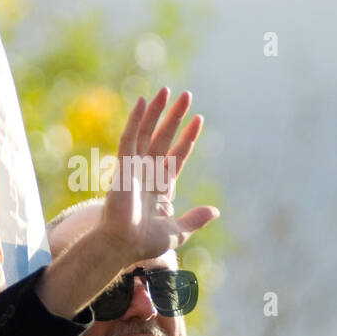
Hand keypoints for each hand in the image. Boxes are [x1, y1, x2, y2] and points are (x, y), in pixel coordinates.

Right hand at [98, 87, 218, 264]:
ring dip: (157, 111)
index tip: (198, 119)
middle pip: (163, 137)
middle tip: (187, 95)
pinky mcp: (123, 165)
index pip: (176, 155)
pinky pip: (130, 137)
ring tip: (168, 90)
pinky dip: (136, 119)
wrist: (121, 245)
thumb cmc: (143, 243)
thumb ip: (194, 219)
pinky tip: (143, 101)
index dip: (187, 138)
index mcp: (160, 186)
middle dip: (174, 116)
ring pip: (147, 132)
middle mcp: (147, 173)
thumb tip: (215, 211)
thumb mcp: (177, 231)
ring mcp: (135, 167)